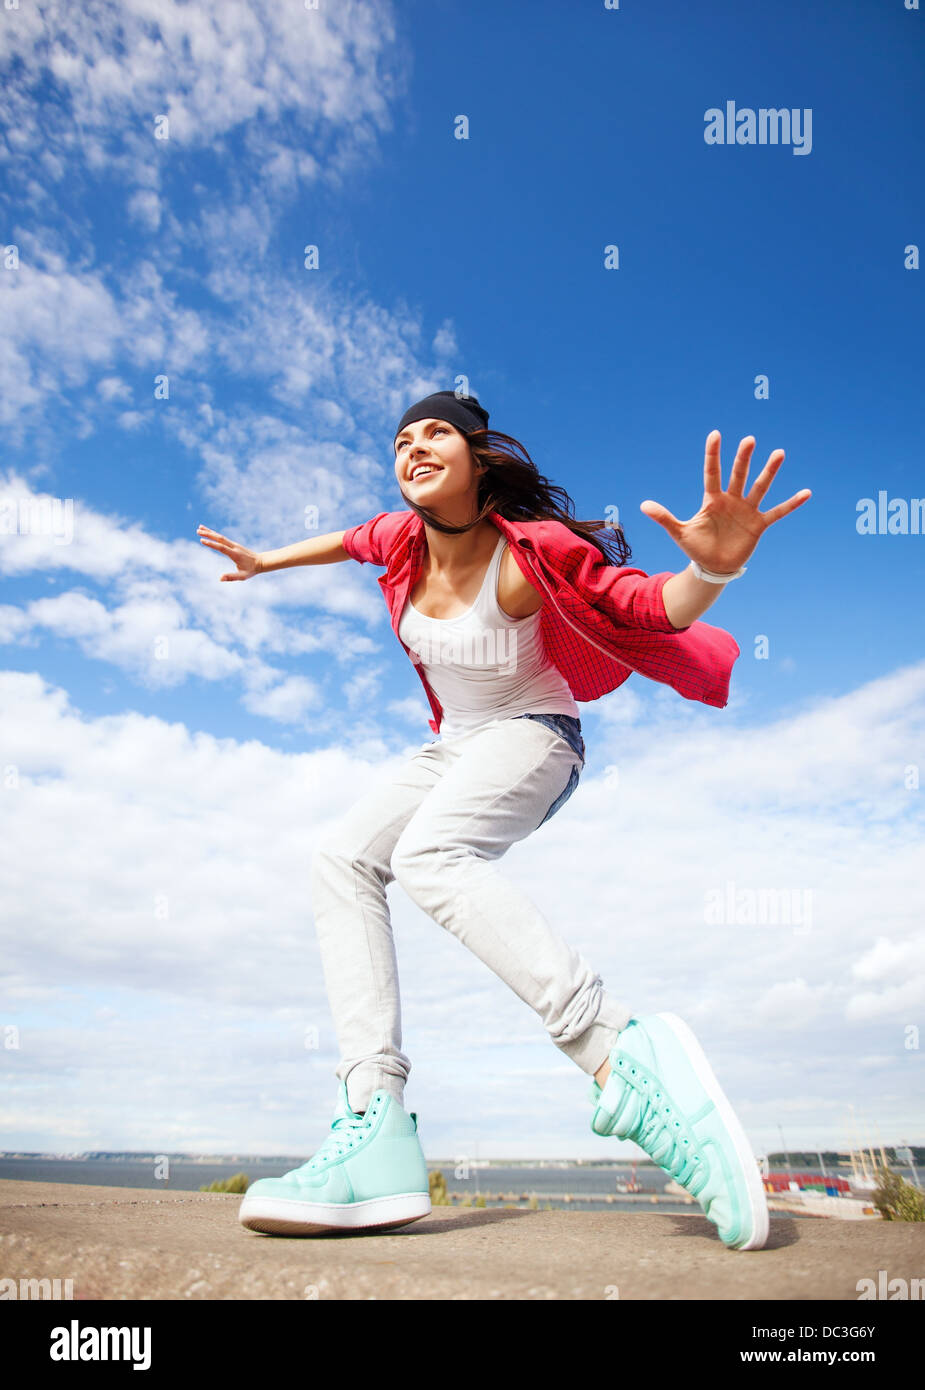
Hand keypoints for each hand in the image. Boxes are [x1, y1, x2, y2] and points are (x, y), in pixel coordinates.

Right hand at [197, 524, 261, 580]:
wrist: (261, 562)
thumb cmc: (251, 570)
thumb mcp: (243, 576)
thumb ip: (232, 577)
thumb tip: (220, 578)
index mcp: (235, 554)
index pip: (221, 547)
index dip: (211, 544)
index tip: (202, 540)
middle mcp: (234, 547)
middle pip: (220, 539)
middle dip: (208, 534)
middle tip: (197, 531)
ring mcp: (234, 544)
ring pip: (220, 536)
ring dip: (210, 532)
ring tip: (200, 528)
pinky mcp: (234, 544)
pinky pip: (222, 538)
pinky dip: (215, 534)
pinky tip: (209, 533)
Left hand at [639, 432, 810, 572]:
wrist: (713, 566)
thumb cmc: (696, 547)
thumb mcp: (679, 532)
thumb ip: (664, 517)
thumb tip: (643, 505)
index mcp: (712, 500)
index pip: (712, 472)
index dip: (713, 455)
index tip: (715, 434)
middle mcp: (731, 500)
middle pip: (738, 475)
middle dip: (743, 458)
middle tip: (750, 439)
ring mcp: (746, 511)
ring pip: (759, 487)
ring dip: (769, 472)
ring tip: (779, 453)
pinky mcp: (758, 525)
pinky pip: (777, 512)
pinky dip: (791, 504)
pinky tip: (806, 492)